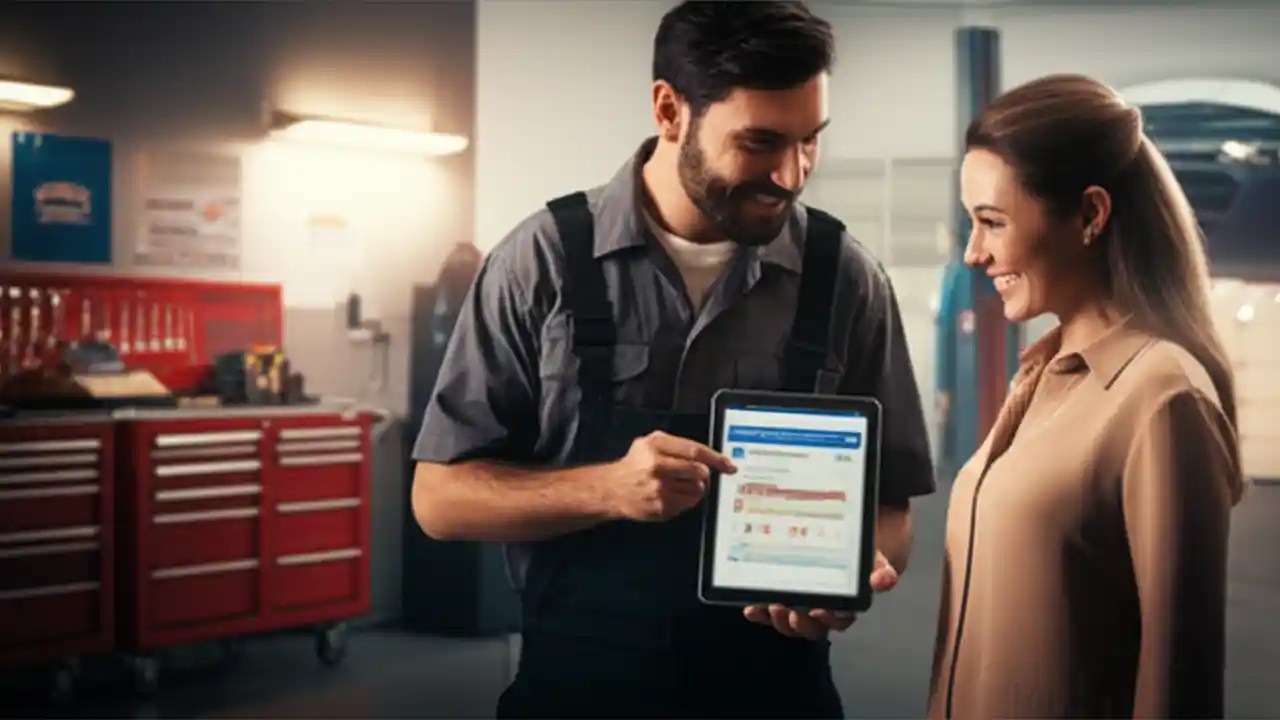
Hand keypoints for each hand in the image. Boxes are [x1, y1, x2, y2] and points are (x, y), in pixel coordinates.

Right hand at [606, 430, 735, 521]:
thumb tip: (707, 456)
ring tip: (680, 484)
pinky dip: (687, 499)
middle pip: (699, 471)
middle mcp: (657, 466)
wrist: (612, 489)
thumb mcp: (649, 443)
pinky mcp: (661, 507)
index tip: (729, 465)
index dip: (716, 458)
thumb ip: (676, 445)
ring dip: (695, 487)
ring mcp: (659, 489)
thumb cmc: (635, 464)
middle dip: (703, 474)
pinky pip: (689, 503)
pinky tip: (674, 494)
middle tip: (697, 475)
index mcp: (656, 446)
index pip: (695, 451)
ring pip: (697, 489)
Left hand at [743, 550, 899, 640]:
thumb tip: (885, 580)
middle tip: (791, 612)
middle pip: (811, 627)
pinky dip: (759, 614)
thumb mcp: (871, 560)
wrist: (842, 547)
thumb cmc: (857, 558)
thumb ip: (879, 571)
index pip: (839, 619)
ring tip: (771, 607)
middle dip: (800, 623)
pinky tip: (750, 608)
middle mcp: (821, 613)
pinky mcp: (781, 602)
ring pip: (789, 624)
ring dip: (779, 620)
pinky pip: (769, 613)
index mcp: (845, 607)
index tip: (821, 609)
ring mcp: (800, 609)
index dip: (830, 618)